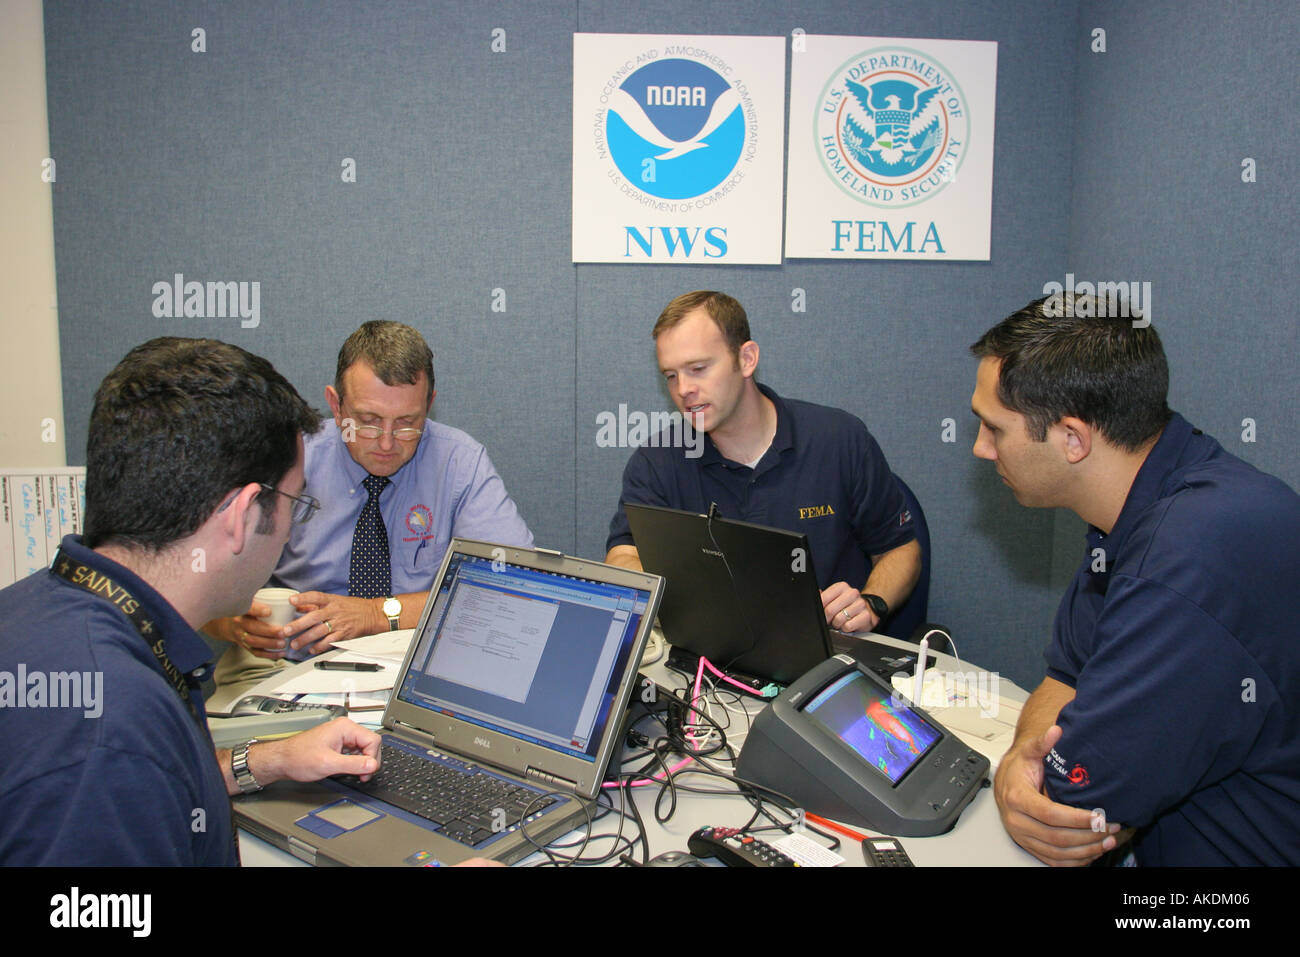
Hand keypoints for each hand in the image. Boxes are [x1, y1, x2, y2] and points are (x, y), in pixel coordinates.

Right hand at [208, 602, 290, 658]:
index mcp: (241, 609)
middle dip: (268, 631)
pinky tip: (281, 653)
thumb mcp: (250, 601)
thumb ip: (265, 598)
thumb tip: (292, 597)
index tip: (269, 611)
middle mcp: (239, 623)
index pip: (248, 609)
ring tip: (283, 643)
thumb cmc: (245, 609)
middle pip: (252, 628)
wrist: (226, 624)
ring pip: (254, 641)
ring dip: (269, 643)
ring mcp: (240, 636)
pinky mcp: (245, 646)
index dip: (257, 610)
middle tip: (283, 632)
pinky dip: (269, 654)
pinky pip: (256, 652)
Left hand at [252, 717, 381, 783]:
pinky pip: (354, 753)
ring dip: (360, 764)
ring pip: (363, 750)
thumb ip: (353, 764)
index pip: (373, 740)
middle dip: (368, 761)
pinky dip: (353, 764)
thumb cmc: (298, 757)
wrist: (282, 761)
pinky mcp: (338, 745)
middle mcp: (344, 729)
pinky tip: (345, 770)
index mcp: (345, 728)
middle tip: (362, 776)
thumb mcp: (328, 764)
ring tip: (351, 774)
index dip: (372, 757)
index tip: (366, 772)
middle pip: (370, 744)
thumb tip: (372, 765)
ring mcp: (341, 737)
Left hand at [280, 592, 385, 655]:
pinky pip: (330, 642)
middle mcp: (334, 611)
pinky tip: (311, 649)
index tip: (291, 600)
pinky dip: (320, 647)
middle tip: (285, 630)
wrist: (372, 614)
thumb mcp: (335, 600)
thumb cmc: (352, 607)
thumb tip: (298, 606)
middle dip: (298, 624)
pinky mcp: (344, 634)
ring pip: (319, 632)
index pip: (316, 597)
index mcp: (331, 600)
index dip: (303, 598)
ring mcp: (339, 623)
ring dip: (305, 639)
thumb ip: (316, 604)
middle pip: (314, 617)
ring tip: (294, 644)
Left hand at [821, 581, 877, 632]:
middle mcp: (852, 593)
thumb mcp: (835, 597)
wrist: (867, 610)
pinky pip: (848, 626)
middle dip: (827, 618)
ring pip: (839, 619)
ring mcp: (860, 604)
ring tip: (840, 622)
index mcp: (842, 586)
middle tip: (829, 620)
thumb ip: (824, 596)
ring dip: (837, 624)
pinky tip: (848, 624)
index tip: (821, 613)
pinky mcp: (866, 616)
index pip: (823, 598)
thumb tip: (816, 593)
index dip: (820, 609)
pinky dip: (845, 628)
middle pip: (830, 610)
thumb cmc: (847, 605)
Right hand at [993, 725, 1119, 865]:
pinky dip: (1074, 861)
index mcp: (1017, 799)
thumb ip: (1042, 743)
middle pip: (1057, 837)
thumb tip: (1055, 732)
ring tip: (1107, 841)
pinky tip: (1091, 853)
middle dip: (1088, 836)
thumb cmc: (1019, 769)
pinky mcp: (1029, 846)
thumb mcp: (1029, 753)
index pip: (1050, 814)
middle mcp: (1017, 822)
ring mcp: (1023, 837)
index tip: (1100, 816)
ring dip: (1085, 851)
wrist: (1005, 782)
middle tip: (1110, 828)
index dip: (1077, 818)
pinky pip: (1053, 861)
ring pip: (1057, 853)